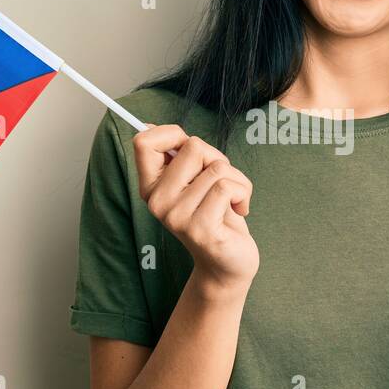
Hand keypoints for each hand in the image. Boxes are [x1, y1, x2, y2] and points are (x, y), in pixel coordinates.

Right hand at [132, 125, 258, 293]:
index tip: (193, 151)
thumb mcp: (194, 181)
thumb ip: (179, 157)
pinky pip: (227, 187)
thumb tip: (151, 126)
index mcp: (151, 187)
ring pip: (216, 167)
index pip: (144, 142)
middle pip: (193, 146)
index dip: (173, 134)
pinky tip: (240, 210)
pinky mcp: (200, 228)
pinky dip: (243, 193)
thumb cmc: (216, 214)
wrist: (228, 263)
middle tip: (221, 184)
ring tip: (233, 200)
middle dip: (218, 158)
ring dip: (237, 179)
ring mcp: (177, 216)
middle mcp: (157, 202)